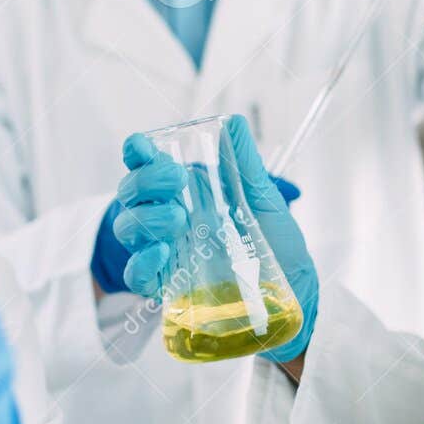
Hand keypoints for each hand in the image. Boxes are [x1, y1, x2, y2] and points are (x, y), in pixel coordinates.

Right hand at [112, 115, 316, 361]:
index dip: (137, 153)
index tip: (142, 147)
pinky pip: (136, 275)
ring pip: (127, 229)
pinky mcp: (167, 289)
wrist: (296, 301)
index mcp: (188, 193)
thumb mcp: (266, 201)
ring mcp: (165, 254)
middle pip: (130, 194)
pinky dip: (142, 262)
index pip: (147, 166)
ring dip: (146, 218)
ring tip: (178, 220)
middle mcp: (170, 220)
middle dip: (145, 182)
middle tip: (176, 181)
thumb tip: (232, 123)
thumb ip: (245, 164)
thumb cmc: (280, 250)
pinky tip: (161, 253)